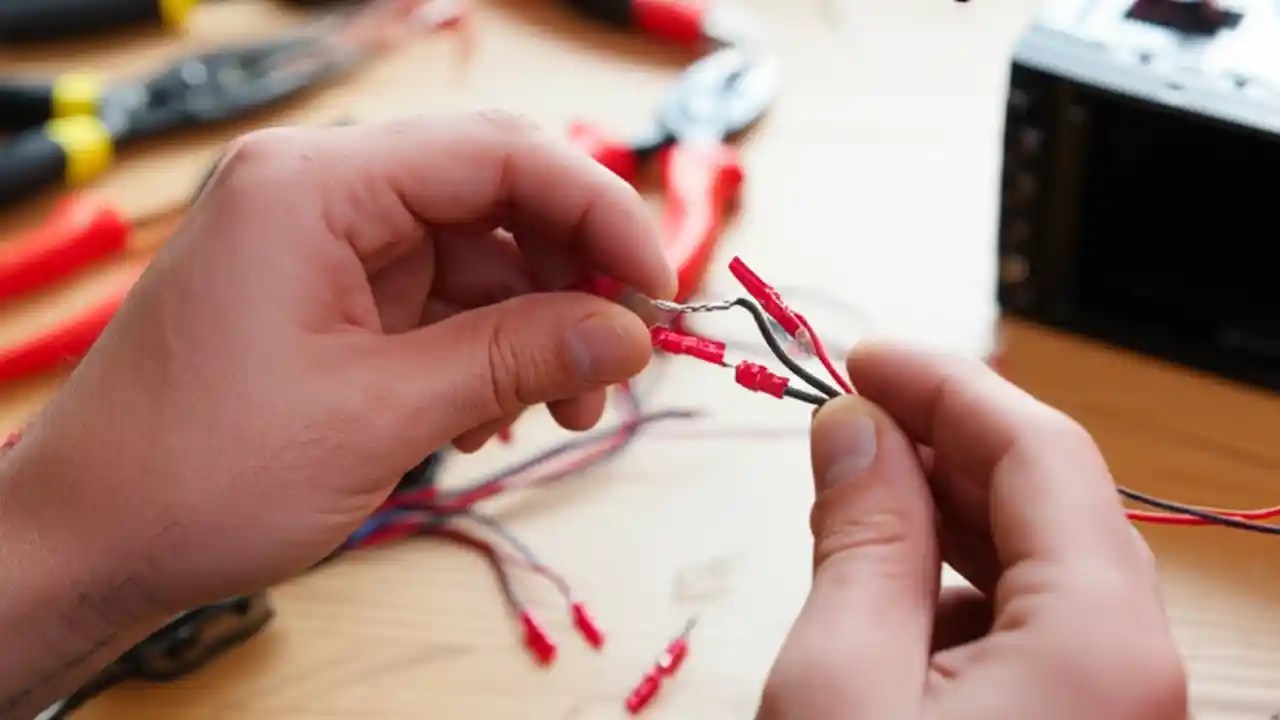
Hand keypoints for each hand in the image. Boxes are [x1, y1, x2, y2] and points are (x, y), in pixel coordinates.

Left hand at [0, 113, 673, 621]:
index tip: (657, 286)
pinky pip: (441, 301)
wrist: (93, 543)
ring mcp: (323, 246)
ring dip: (533, 328)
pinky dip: (486, 351)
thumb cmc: (195, 473)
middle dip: (569, 279)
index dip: (598, 212)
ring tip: (555, 408)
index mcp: (313, 185)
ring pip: (477, 257)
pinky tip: (494, 413)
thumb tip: (628, 332)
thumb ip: (516, 358)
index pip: (498, 155)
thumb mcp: (381, 414)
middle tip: (617, 359)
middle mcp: (318, 195)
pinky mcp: (329, 297)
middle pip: (494, 200)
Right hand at [757, 346, 1186, 719]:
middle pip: (1051, 505)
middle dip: (943, 447)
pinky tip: (885, 598)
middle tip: (847, 421)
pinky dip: (958, 592)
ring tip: (854, 500)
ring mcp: (1115, 708)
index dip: (945, 386)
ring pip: (1041, 570)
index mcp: (1098, 642)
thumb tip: (855, 428)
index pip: (1041, 452)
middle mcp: (1135, 670)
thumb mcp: (839, 680)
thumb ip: (861, 539)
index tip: (861, 358)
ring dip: (946, 518)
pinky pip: (1033, 633)